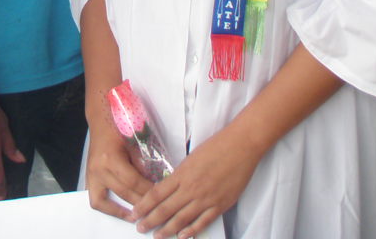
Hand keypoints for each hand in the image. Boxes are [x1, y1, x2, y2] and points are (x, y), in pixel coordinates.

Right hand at [85, 124, 151, 220]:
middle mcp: (99, 169)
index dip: (148, 191)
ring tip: (137, 217)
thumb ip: (141, 162)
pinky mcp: (89, 177)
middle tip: (155, 208)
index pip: (133, 182)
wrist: (101, 119)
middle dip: (141, 202)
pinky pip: (96, 200)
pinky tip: (122, 213)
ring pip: (105, 201)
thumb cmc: (119, 126)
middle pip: (123, 192)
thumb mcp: (134, 141)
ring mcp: (91, 174)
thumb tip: (153, 181)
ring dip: (122, 211)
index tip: (160, 196)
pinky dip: (108, 209)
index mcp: (111, 158)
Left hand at [130, 127, 260, 238]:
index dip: (143, 206)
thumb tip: (169, 187)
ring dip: (167, 229)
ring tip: (156, 236)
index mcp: (182, 174)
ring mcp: (206, 198)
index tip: (134, 213)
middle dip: (150, 220)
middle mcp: (191, 188)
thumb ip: (180, 175)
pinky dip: (192, 231)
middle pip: (165, 209)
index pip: (156, 194)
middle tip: (139, 228)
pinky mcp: (220, 205)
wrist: (241, 147)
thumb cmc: (216, 147)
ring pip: (181, 219)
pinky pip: (203, 222)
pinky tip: (182, 236)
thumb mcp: (191, 157)